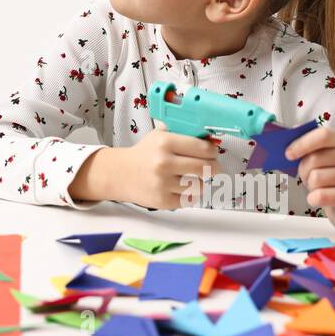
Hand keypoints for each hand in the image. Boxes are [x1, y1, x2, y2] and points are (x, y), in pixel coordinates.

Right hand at [70, 120, 219, 208]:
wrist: (120, 174)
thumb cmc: (143, 154)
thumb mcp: (159, 136)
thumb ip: (182, 134)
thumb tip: (210, 138)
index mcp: (165, 142)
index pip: (203, 148)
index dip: (212, 151)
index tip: (213, 153)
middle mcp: (163, 162)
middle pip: (205, 167)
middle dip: (214, 167)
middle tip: (213, 167)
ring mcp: (163, 183)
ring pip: (199, 185)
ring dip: (200, 182)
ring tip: (192, 177)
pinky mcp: (162, 200)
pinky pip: (189, 199)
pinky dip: (189, 194)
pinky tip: (181, 187)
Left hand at [286, 126, 334, 234]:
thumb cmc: (333, 180)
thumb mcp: (324, 161)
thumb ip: (309, 151)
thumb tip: (288, 150)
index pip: (323, 135)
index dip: (303, 143)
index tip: (288, 154)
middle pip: (315, 158)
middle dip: (304, 171)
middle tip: (309, 178)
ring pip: (316, 178)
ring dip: (311, 186)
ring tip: (320, 188)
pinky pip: (321, 196)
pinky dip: (313, 199)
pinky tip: (320, 199)